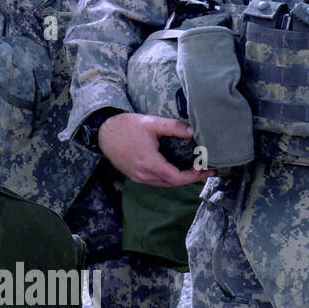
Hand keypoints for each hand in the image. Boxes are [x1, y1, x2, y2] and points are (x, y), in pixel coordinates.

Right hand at [98, 112, 212, 186]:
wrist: (102, 132)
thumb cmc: (125, 127)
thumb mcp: (151, 123)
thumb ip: (173, 127)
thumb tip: (193, 131)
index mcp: (149, 163)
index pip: (176, 178)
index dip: (193, 176)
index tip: (205, 170)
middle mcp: (143, 174)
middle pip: (171, 183)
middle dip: (189, 178)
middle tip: (203, 170)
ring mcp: (137, 177)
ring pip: (163, 183)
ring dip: (178, 179)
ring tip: (192, 170)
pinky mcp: (133, 175)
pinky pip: (154, 181)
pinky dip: (167, 177)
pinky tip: (173, 169)